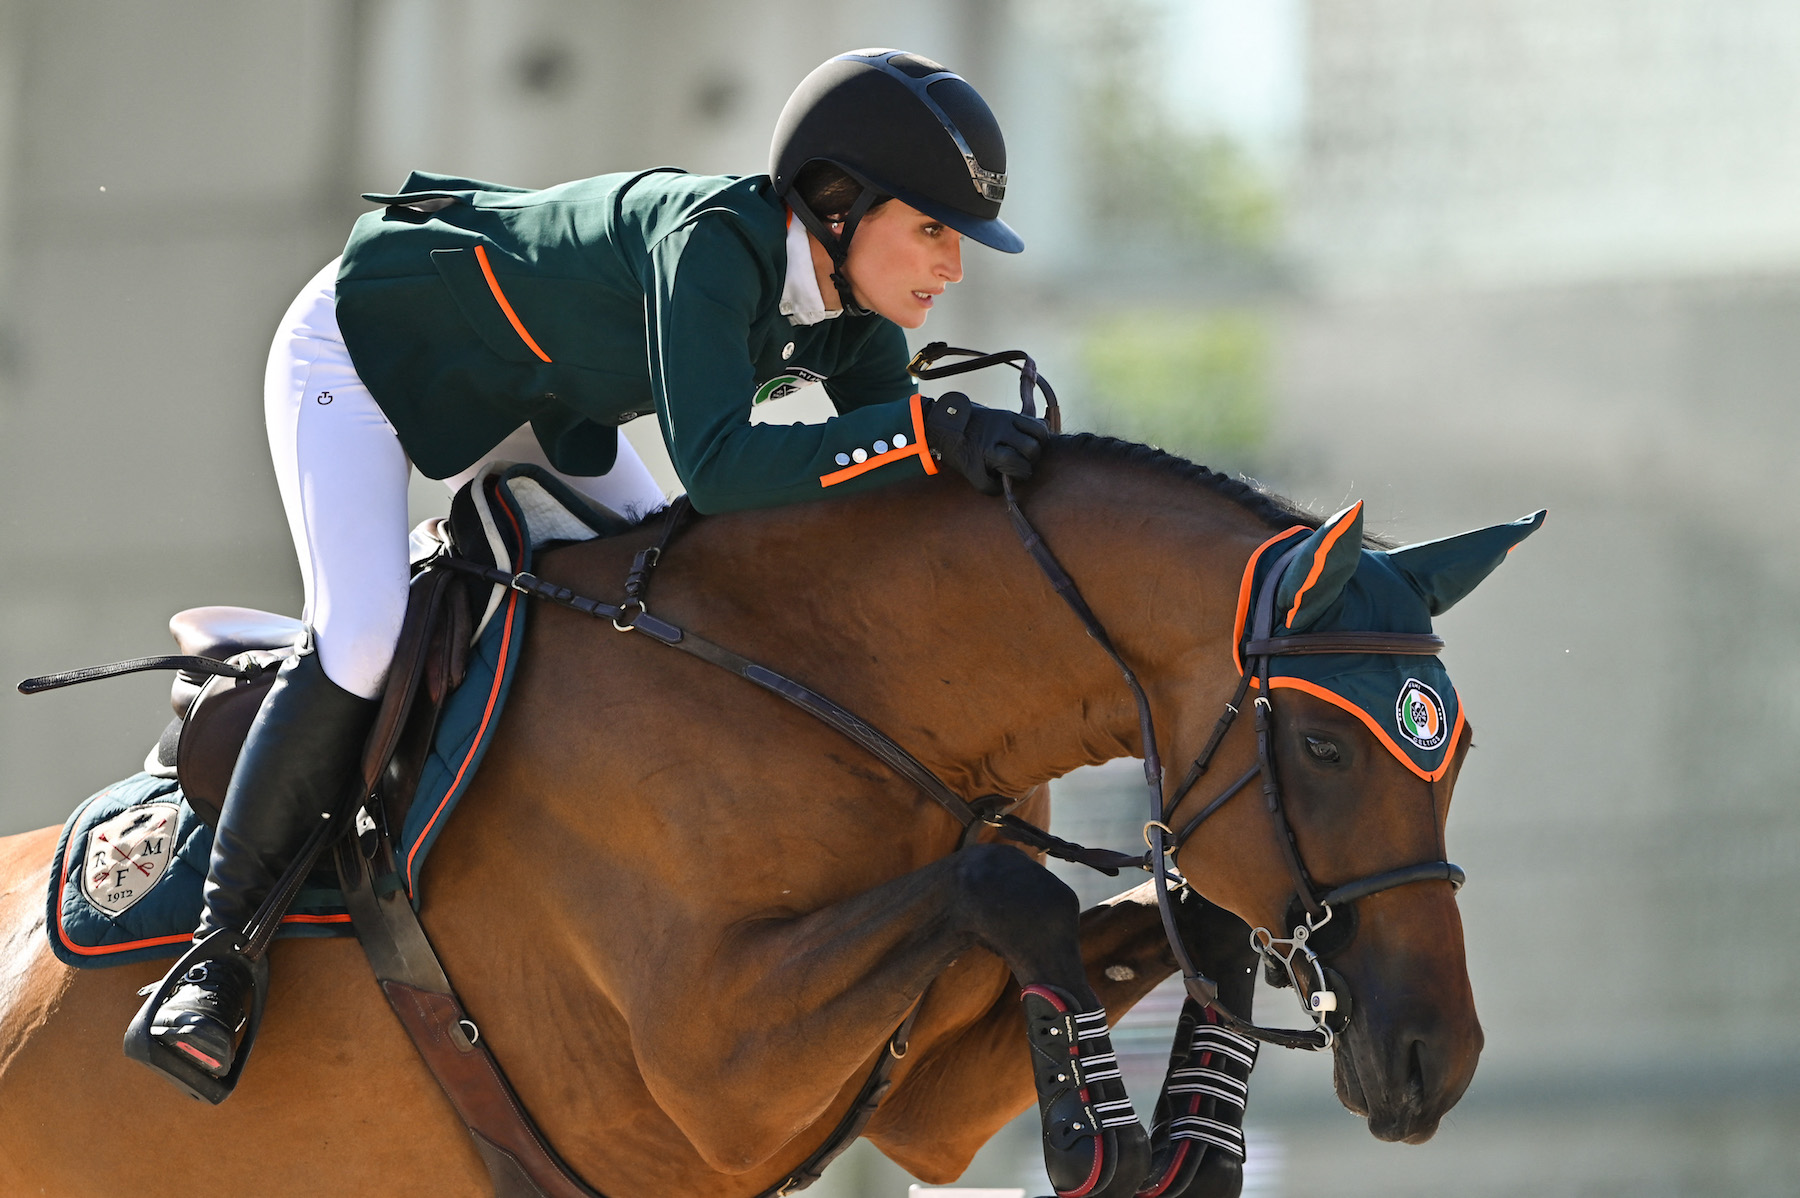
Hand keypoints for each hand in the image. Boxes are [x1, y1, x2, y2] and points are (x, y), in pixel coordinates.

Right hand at [922, 392, 1049, 494]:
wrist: (938, 424)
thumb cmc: (971, 422)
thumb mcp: (997, 415)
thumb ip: (1018, 422)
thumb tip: (1043, 425)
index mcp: (1005, 418)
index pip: (1039, 430)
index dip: (1041, 442)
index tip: (1033, 447)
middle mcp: (997, 431)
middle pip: (1031, 449)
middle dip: (1031, 459)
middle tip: (1023, 462)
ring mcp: (984, 449)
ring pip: (1016, 465)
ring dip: (1019, 473)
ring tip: (1012, 473)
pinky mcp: (971, 467)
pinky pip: (991, 486)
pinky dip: (995, 488)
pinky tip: (994, 481)